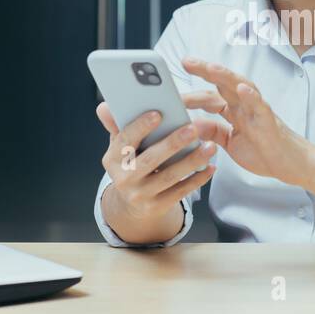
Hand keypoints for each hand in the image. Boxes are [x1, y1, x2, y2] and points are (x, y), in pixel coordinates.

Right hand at [96, 92, 228, 221]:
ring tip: (209, 146)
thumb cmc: (130, 164)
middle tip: (193, 128)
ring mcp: (140, 195)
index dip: (140, 127)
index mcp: (112, 159)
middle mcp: (124, 179)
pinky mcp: (156, 207)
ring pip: (169, 177)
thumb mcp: (120, 146)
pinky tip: (210, 167)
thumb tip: (104, 106)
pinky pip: (180, 192)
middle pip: (150, 159)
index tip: (158, 113)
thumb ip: (117, 125)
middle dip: (172, 143)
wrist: (131, 203)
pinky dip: (197, 179)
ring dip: (191, 161)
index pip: (125, 141)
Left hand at [182, 58, 314, 187]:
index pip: (210, 96)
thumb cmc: (263, 152)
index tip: (170, 90)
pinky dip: (251, 96)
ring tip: (210, 68)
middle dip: (204, 71)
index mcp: (235, 110)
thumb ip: (212, 131)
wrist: (290, 165)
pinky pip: (260, 106)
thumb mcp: (229, 143)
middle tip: (186, 61)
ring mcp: (257, 111)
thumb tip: (192, 125)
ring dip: (225, 76)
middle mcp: (245, 105)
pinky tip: (242, 88)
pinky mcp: (268, 121)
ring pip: (240, 87)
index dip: (192, 93)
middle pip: (222, 83)